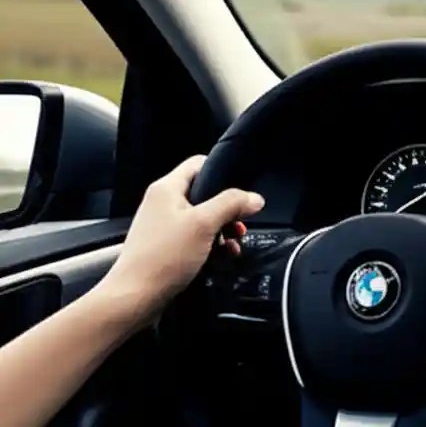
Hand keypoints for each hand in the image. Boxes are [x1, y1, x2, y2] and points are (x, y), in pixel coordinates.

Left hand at [99, 155, 264, 324]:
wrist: (135, 297)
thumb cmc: (163, 257)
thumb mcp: (204, 224)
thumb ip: (231, 204)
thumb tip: (254, 198)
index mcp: (167, 189)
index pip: (199, 164)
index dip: (222, 173)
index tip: (240, 192)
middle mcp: (162, 203)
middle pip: (204, 194)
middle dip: (227, 210)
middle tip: (239, 224)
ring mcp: (162, 226)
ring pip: (202, 218)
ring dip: (222, 230)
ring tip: (232, 244)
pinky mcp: (165, 247)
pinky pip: (195, 238)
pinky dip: (211, 244)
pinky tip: (221, 257)